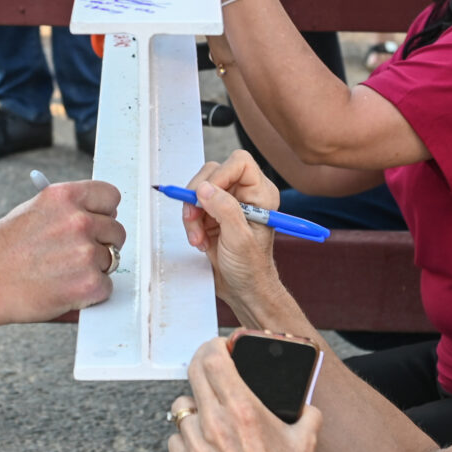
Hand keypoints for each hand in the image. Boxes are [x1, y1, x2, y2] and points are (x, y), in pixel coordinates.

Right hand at [0, 179, 124, 320]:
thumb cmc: (2, 250)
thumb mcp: (33, 210)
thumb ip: (68, 209)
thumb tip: (99, 214)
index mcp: (65, 196)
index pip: (111, 196)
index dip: (105, 212)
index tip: (98, 221)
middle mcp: (79, 220)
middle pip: (117, 230)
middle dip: (102, 243)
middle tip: (76, 254)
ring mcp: (86, 252)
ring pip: (112, 260)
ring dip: (94, 268)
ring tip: (63, 272)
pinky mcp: (88, 283)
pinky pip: (106, 287)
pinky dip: (90, 292)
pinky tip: (65, 288)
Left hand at [167, 335, 322, 451]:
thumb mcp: (306, 436)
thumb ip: (305, 409)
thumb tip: (302, 399)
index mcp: (243, 409)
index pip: (213, 359)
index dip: (213, 346)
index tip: (219, 346)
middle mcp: (215, 423)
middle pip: (194, 373)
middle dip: (202, 362)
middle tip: (211, 365)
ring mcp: (197, 445)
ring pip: (180, 406)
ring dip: (193, 403)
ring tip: (208, 411)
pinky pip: (175, 437)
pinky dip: (185, 435)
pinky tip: (201, 439)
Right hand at [180, 150, 282, 313]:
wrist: (243, 289)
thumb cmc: (251, 268)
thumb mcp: (239, 239)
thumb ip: (224, 210)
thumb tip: (205, 189)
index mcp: (260, 194)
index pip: (239, 162)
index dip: (220, 175)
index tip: (207, 196)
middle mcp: (245, 194)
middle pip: (213, 172)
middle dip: (199, 198)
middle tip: (195, 218)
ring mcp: (228, 202)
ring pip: (198, 189)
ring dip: (192, 214)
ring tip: (199, 237)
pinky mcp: (213, 213)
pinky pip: (192, 205)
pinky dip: (191, 223)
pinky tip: (200, 240)